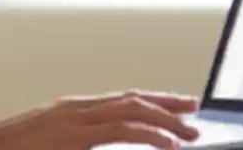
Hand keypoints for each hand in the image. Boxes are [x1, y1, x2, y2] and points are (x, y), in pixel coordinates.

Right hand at [0, 89, 199, 149]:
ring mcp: (74, 119)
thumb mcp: (48, 145)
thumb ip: (75, 143)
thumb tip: (94, 146)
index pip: (121, 99)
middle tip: (193, 110)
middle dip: (166, 104)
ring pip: (132, 110)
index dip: (151, 101)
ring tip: (189, 130)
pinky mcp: (73, 136)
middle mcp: (76, 108)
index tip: (175, 106)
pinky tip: (168, 143)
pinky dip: (150, 133)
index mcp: (72, 111)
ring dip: (165, 119)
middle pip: (132, 98)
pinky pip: (122, 129)